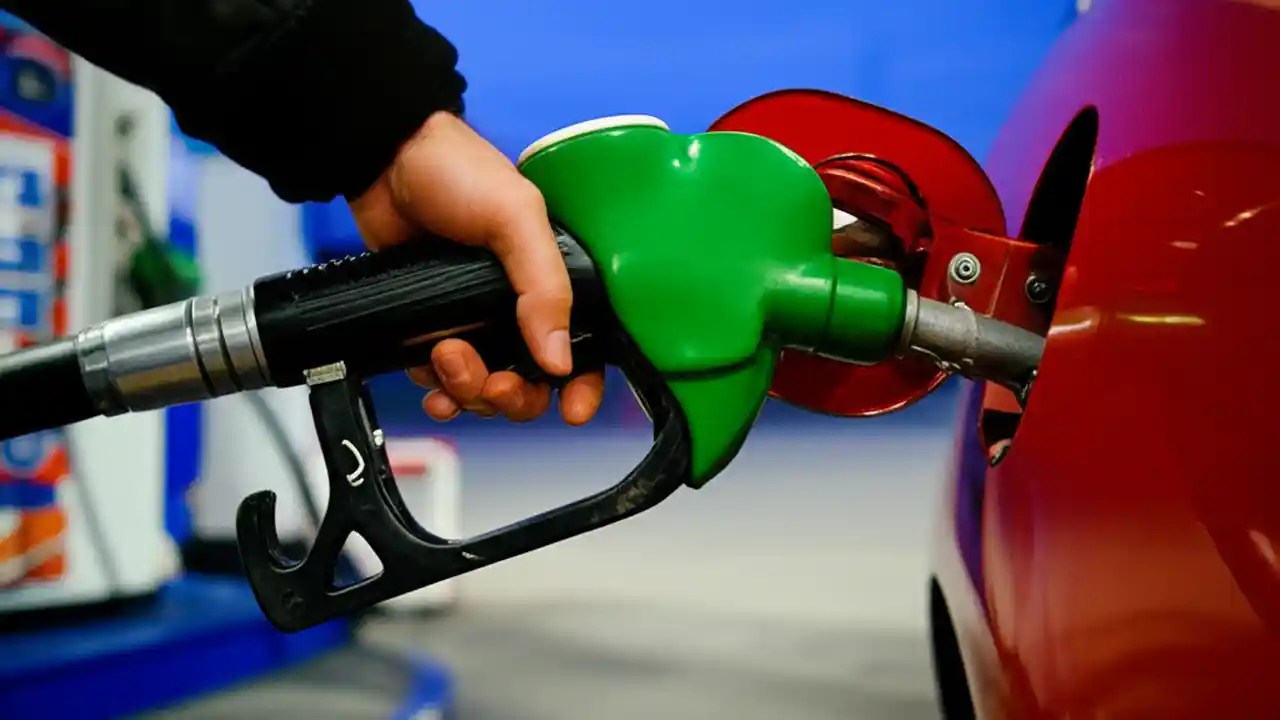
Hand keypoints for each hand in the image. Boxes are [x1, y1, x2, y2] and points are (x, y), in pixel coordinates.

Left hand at [349, 111, 604, 424]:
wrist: (384, 160)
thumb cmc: (458, 172)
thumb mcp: (517, 218)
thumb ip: (546, 287)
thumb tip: (560, 360)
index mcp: (554, 283)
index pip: (586, 351)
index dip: (583, 387)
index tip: (571, 411)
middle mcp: (520, 310)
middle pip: (532, 385)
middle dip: (512, 395)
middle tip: (491, 383)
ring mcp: (476, 323)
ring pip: (485, 390)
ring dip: (468, 389)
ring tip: (445, 355)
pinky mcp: (433, 329)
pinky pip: (443, 382)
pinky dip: (438, 390)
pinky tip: (430, 381)